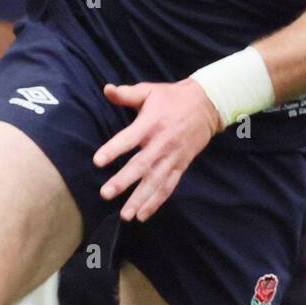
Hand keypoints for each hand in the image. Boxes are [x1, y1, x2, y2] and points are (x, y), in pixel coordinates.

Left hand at [93, 79, 220, 221]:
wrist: (207, 105)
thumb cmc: (172, 98)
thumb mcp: (149, 91)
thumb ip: (126, 94)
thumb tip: (106, 89)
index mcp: (150, 124)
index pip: (129, 139)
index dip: (114, 149)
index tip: (98, 161)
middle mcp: (161, 143)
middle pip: (141, 165)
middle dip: (123, 181)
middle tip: (106, 194)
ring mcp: (172, 157)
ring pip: (155, 181)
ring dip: (140, 199)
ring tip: (125, 214)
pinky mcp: (180, 166)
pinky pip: (168, 186)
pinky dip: (156, 202)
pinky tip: (142, 215)